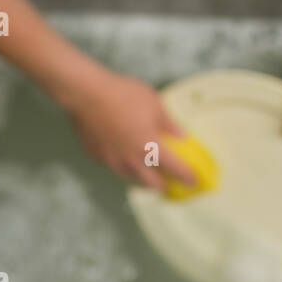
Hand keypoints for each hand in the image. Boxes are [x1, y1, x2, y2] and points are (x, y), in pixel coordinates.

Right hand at [62, 69, 198, 192]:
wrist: (86, 94)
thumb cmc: (123, 95)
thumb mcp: (154, 103)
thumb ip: (169, 123)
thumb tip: (181, 136)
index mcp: (151, 148)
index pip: (176, 170)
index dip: (188, 178)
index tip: (195, 182)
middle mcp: (133, 161)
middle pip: (152, 185)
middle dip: (164, 187)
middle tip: (170, 185)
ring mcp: (113, 162)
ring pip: (132, 179)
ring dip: (143, 180)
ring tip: (147, 176)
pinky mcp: (97, 157)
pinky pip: (114, 168)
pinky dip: (123, 167)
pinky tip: (123, 158)